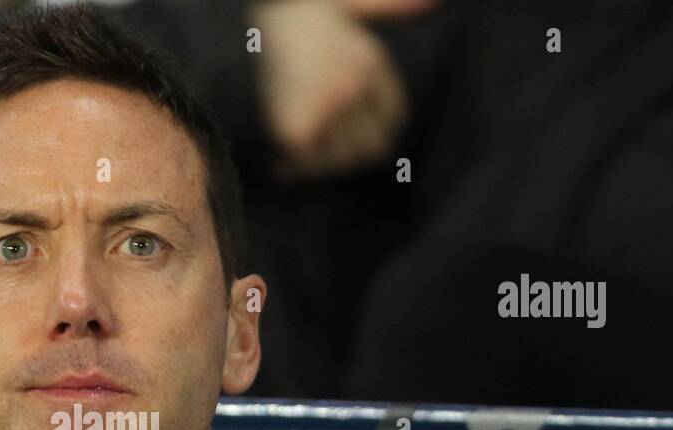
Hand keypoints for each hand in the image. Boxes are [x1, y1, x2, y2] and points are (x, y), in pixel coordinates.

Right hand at [251, 0, 434, 179]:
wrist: (238, 25)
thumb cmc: (293, 10)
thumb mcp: (346, 2)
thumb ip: (390, 5)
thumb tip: (434, 1)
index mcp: (369, 61)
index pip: (392, 119)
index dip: (367, 132)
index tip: (339, 135)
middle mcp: (354, 86)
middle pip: (370, 149)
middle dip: (343, 154)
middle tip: (315, 150)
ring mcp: (326, 109)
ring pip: (338, 163)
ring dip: (317, 166)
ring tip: (295, 156)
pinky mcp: (296, 129)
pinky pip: (304, 166)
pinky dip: (290, 170)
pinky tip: (277, 164)